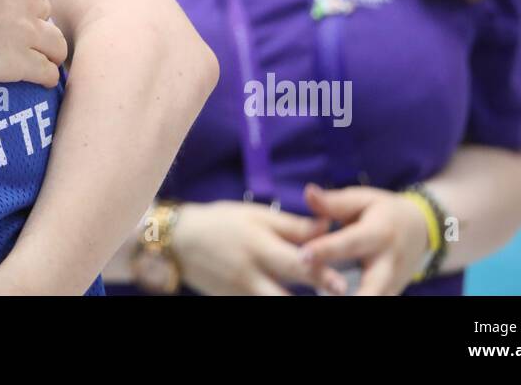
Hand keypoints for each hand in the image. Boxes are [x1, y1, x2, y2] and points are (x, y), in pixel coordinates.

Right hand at [0, 0, 66, 87]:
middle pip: (41, 11)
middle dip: (29, 21)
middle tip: (6, 32)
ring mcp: (25, 30)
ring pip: (56, 44)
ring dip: (47, 49)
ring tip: (34, 58)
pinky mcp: (19, 62)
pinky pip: (47, 72)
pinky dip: (44, 75)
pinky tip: (36, 78)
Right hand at [172, 199, 344, 294]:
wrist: (179, 242)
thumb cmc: (222, 223)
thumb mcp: (255, 216)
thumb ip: (292, 225)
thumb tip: (328, 227)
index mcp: (258, 245)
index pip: (294, 262)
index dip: (319, 273)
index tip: (341, 283)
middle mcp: (250, 273)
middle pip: (286, 293)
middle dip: (310, 296)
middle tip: (336, 293)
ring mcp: (241, 292)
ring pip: (272, 304)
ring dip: (291, 302)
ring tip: (314, 302)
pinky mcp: (233, 302)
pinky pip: (258, 305)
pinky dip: (272, 302)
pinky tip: (284, 297)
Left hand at [298, 183, 432, 294]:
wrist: (420, 229)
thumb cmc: (382, 211)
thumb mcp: (362, 200)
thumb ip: (333, 202)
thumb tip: (308, 192)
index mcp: (378, 233)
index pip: (349, 242)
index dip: (326, 249)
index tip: (303, 256)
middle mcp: (388, 263)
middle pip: (372, 286)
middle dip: (355, 296)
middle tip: (330, 292)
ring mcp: (393, 283)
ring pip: (377, 298)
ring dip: (357, 300)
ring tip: (329, 300)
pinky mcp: (392, 294)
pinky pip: (377, 302)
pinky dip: (360, 301)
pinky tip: (335, 299)